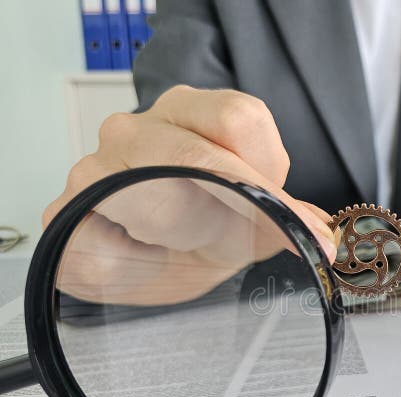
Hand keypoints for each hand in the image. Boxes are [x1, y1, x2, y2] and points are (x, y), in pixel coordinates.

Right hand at [45, 86, 337, 305]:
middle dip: (231, 206)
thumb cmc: (210, 228)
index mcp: (191, 111)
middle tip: (250, 240)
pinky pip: (101, 248)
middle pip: (191, 152)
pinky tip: (144, 260)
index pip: (238, 119)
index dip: (270, 177)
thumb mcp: (259, 223)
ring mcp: (95, 167)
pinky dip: (132, 267)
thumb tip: (321, 234)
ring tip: (183, 242)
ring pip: (142, 196)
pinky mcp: (65, 214)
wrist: (160, 258)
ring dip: (177, 233)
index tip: (301, 227)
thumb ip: (288, 220)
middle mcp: (137, 127)